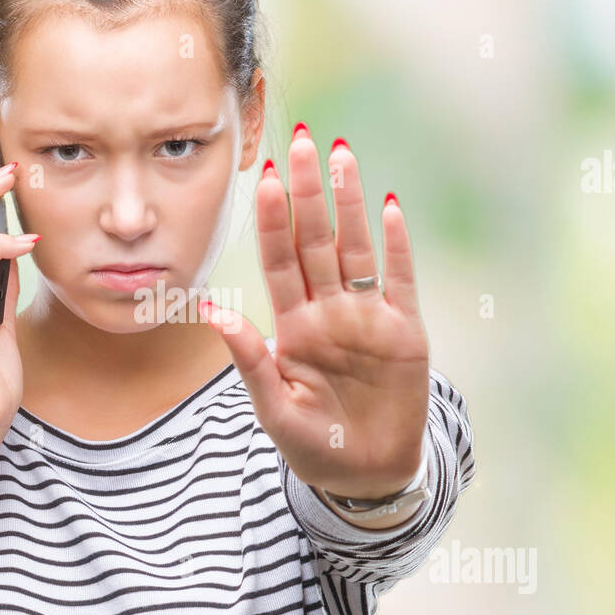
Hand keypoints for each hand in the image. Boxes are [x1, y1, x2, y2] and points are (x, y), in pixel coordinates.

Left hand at [198, 124, 429, 500]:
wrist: (366, 475)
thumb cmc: (313, 444)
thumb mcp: (274, 407)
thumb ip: (249, 359)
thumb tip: (210, 311)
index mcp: (292, 326)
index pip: (278, 261)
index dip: (271, 220)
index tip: (262, 177)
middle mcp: (328, 311)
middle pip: (316, 240)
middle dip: (307, 191)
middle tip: (300, 140)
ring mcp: (367, 317)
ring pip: (356, 248)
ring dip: (349, 202)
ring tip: (341, 154)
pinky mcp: (404, 331)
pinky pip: (400, 279)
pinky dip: (396, 246)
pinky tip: (390, 207)